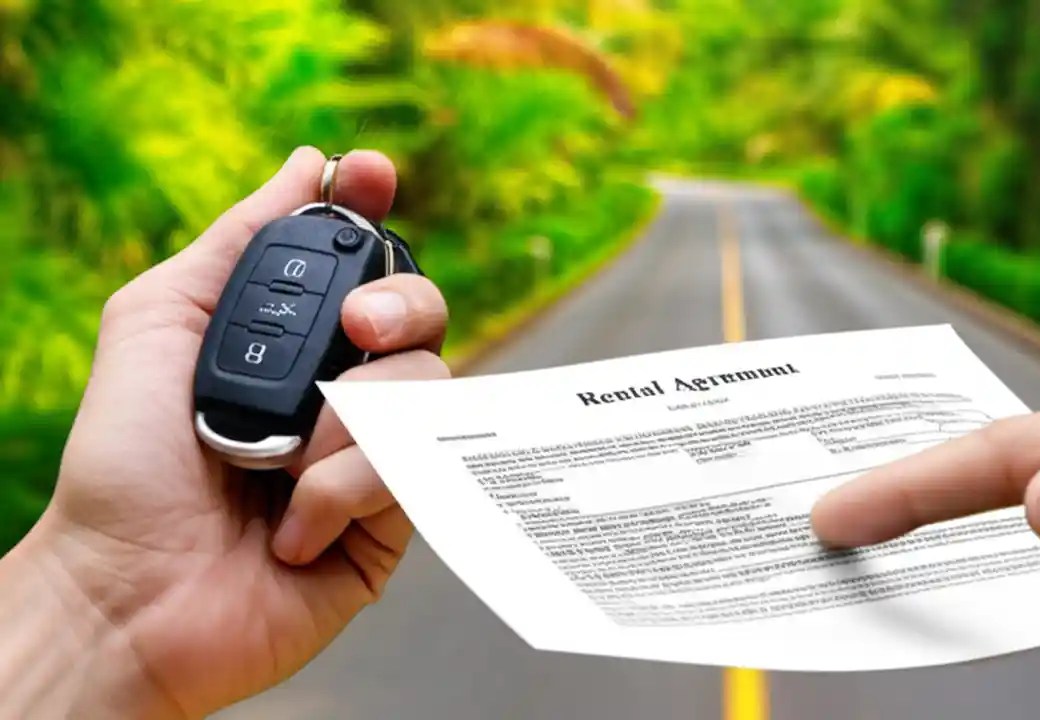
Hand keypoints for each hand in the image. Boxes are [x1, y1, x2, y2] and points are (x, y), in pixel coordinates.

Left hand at [7, 147, 448, 717]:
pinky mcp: (395, 519)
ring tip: (278, 466)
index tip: (374, 174)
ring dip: (347, 422)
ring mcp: (373, 451)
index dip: (375, 209)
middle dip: (398, 304)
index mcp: (292, 339)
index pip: (359, 259)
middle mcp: (342, 386)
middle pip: (424, 311)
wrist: (126, 591)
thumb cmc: (125, 465)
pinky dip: (342, 489)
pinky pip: (412, 466)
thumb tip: (307, 165)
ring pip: (431, 385)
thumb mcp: (160, 323)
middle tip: (355, 329)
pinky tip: (291, 529)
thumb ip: (236, 241)